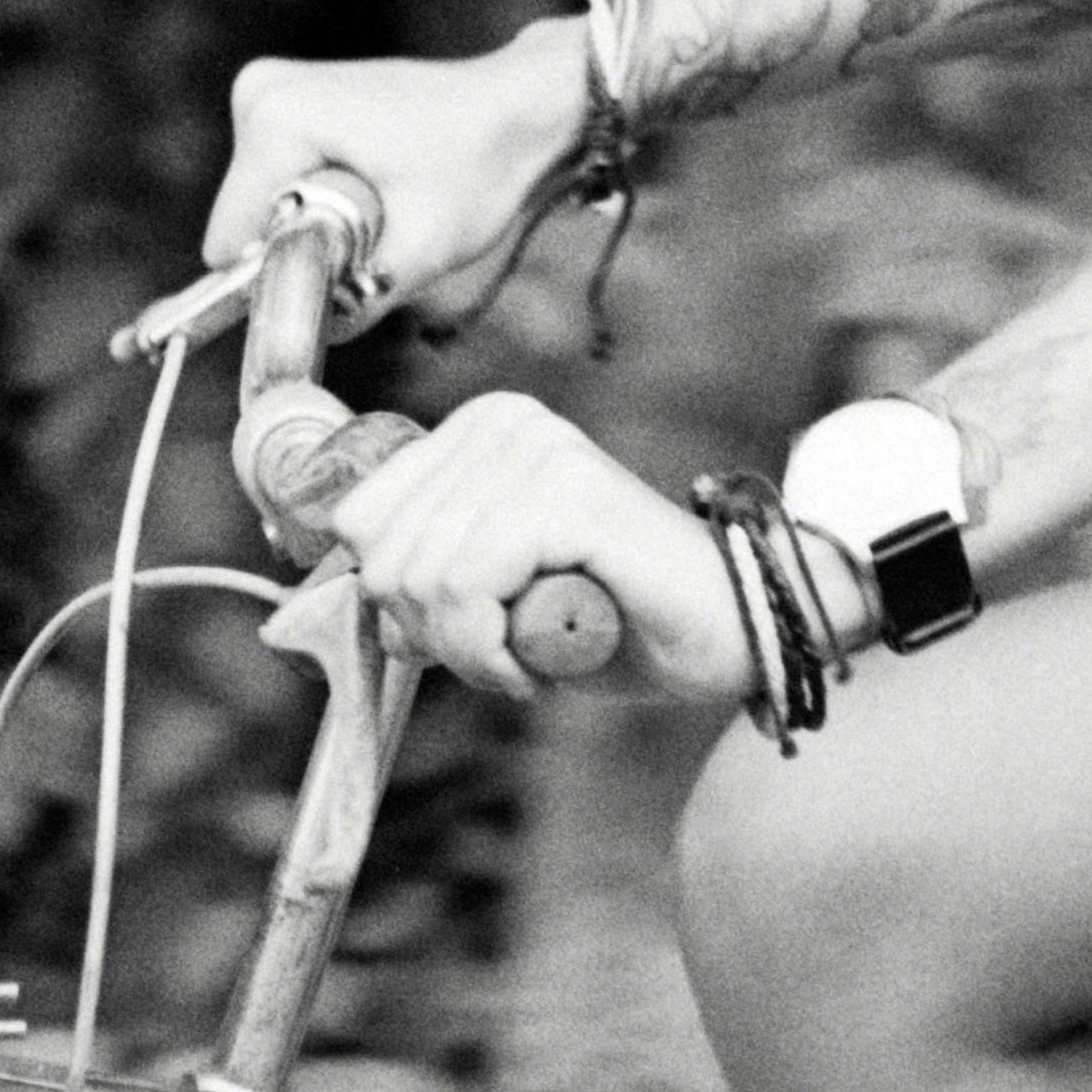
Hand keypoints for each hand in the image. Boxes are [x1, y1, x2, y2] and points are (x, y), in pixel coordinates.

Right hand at [204, 24, 595, 334]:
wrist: (522, 107)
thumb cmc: (480, 165)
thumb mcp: (423, 250)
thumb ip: (354, 305)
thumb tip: (299, 343)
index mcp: (276, 119)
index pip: (232, 243)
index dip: (288, 272)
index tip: (352, 264)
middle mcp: (259, 94)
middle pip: (246, 225)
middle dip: (307, 246)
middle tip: (383, 226)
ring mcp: (271, 92)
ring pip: (264, 208)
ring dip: (319, 226)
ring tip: (388, 200)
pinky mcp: (288, 103)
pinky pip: (281, 183)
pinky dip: (324, 200)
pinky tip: (379, 184)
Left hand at [309, 391, 761, 709]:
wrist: (733, 630)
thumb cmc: (615, 619)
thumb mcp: (496, 595)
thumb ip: (427, 582)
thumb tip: (357, 601)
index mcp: (477, 431)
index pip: (359, 517)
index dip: (394, 597)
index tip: (459, 635)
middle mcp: (502, 424)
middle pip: (381, 552)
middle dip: (427, 632)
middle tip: (497, 657)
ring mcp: (537, 453)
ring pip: (420, 576)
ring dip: (465, 652)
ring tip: (524, 663)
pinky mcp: (568, 495)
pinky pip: (467, 587)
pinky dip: (487, 652)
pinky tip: (536, 667)